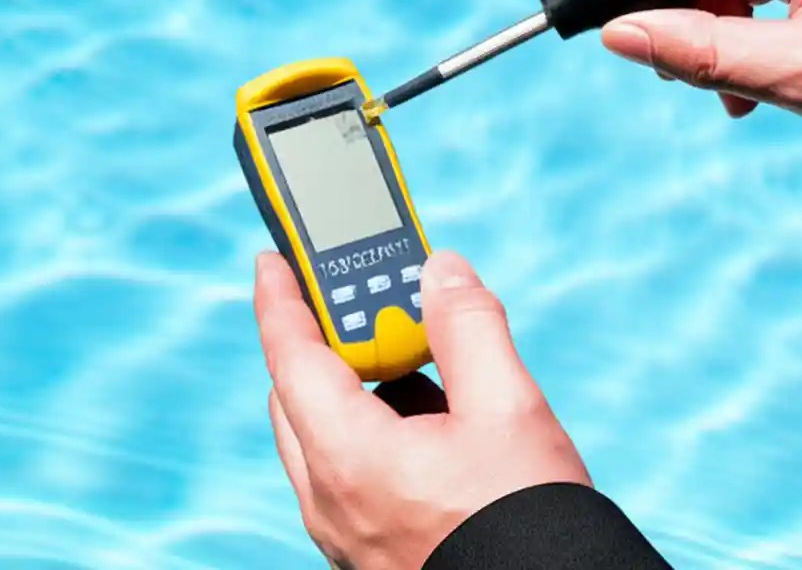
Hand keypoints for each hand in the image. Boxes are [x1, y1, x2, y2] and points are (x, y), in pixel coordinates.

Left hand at [254, 251, 590, 569]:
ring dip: (356, 390)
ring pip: (323, 438)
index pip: (290, 359)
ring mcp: (345, 532)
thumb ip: (469, 328)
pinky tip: (438, 429)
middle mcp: (331, 500)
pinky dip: (372, 433)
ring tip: (427, 367)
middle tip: (376, 305)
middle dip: (329, 342)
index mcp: (349, 458)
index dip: (281, 300)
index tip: (276, 260)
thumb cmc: (525, 522)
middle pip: (299, 397)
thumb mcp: (509, 410)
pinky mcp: (368, 551)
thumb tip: (441, 271)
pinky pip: (347, 475)